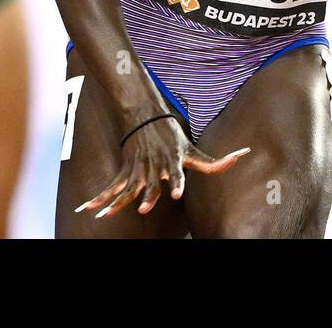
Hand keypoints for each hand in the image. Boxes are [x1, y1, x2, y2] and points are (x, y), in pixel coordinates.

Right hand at [75, 114, 249, 218]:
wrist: (145, 114)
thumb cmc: (172, 134)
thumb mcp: (192, 148)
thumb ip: (214, 161)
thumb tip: (244, 154)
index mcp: (173, 160)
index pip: (178, 172)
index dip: (177, 183)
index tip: (176, 194)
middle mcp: (155, 165)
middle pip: (150, 184)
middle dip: (147, 196)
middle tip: (144, 209)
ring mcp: (139, 167)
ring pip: (127, 188)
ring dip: (117, 203)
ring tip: (107, 217)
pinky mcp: (126, 168)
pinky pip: (111, 186)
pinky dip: (100, 198)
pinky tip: (87, 209)